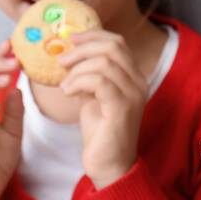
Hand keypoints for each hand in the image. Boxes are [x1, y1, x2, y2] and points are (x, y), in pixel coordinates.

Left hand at [57, 29, 147, 188]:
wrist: (109, 164)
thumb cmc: (100, 132)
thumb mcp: (94, 96)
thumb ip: (90, 76)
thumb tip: (71, 55)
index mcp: (133, 77)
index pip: (118, 42)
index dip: (93, 35)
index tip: (70, 40)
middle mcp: (139, 82)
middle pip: (112, 47)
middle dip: (82, 49)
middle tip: (62, 61)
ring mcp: (133, 95)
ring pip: (104, 63)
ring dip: (77, 70)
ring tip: (65, 86)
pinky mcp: (122, 108)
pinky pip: (100, 82)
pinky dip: (79, 82)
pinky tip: (69, 93)